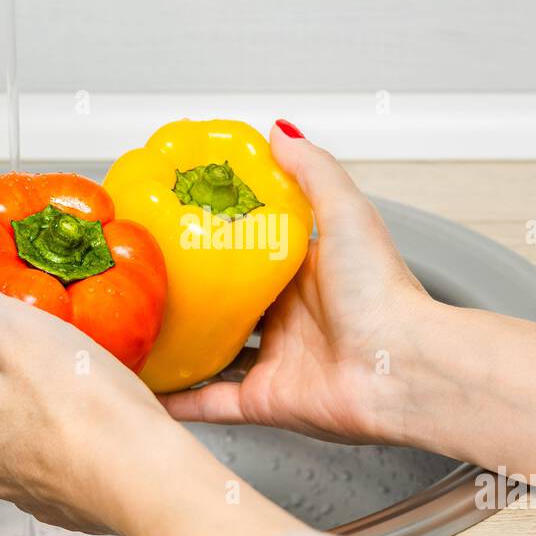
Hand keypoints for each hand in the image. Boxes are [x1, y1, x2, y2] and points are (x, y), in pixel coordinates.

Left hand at [0, 248, 303, 535]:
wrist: (154, 481)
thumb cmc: (88, 412)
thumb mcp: (18, 332)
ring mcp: (39, 495)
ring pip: (3, 477)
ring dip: (6, 444)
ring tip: (35, 407)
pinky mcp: (82, 506)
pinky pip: (56, 484)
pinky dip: (60, 458)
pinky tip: (89, 431)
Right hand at [161, 123, 431, 443]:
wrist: (402, 368)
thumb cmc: (385, 294)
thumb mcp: (348, 214)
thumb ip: (312, 171)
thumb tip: (279, 133)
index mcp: (306, 275)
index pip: (251, 253)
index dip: (216, 241)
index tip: (176, 226)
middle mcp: (290, 319)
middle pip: (226, 305)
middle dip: (188, 295)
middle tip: (144, 278)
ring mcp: (276, 361)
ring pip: (211, 355)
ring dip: (177, 347)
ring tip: (133, 331)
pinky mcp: (264, 402)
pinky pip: (209, 403)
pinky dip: (177, 401)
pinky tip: (146, 390)